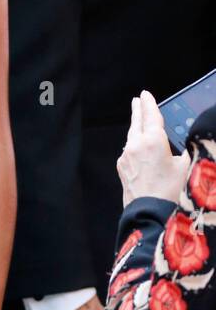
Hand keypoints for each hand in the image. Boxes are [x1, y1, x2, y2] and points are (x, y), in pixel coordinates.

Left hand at [117, 90, 190, 206]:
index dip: (149, 103)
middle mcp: (135, 146)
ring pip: (131, 136)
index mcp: (152, 141)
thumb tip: (188, 144)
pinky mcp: (122, 169)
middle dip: (138, 110)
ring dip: (135, 127)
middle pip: (136, 122)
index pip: (151, 115)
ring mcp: (126, 158)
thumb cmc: (171, 193)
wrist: (149, 215)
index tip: (146, 94)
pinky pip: (128, 150)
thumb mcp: (187, 166)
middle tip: (138, 100)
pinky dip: (133, 144)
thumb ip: (187, 150)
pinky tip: (137, 146)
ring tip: (138, 121)